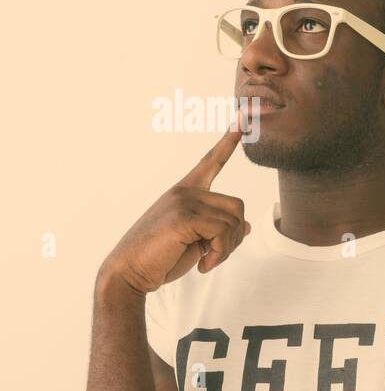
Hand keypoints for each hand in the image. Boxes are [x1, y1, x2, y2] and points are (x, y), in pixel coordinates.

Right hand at [98, 123, 250, 297]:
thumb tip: (248, 226)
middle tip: (215, 255)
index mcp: (186, 192)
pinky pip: (223, 232)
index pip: (212, 161)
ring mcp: (184, 201)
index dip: (229, 141)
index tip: (242, 118)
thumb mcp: (196, 240)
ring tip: (207, 260)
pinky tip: (203, 264)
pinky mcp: (184, 216)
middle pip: (237, 206)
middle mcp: (186, 191)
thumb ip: (218, 228)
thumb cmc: (161, 257)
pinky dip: (220, 253)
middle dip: (235, 237)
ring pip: (234, 222)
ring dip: (227, 249)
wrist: (130, 271)